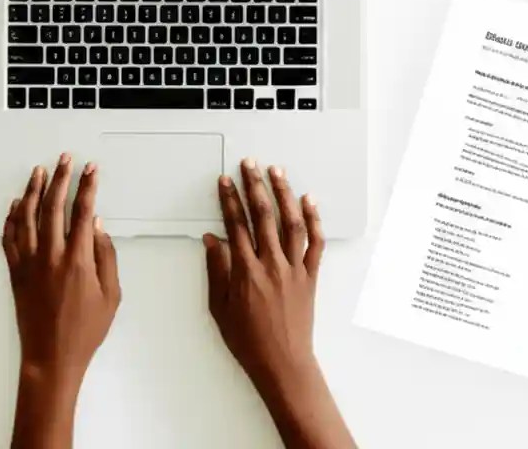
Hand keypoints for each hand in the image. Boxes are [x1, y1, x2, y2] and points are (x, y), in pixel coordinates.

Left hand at [5, 154, 119, 448]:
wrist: (51, 356)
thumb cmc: (84, 331)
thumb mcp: (111, 295)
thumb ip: (106, 257)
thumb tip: (98, 227)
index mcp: (78, 261)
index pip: (83, 212)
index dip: (87, 186)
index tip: (91, 170)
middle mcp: (51, 256)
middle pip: (53, 206)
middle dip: (60, 178)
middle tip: (64, 160)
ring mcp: (30, 263)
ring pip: (27, 217)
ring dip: (33, 191)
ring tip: (38, 172)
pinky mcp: (16, 272)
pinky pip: (10, 238)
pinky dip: (12, 218)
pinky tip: (16, 205)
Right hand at [204, 159, 353, 448]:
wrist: (282, 362)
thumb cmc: (249, 340)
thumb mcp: (220, 307)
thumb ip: (216, 270)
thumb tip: (212, 240)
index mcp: (246, 271)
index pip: (236, 225)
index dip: (229, 200)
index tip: (225, 181)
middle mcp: (271, 264)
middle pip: (263, 215)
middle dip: (254, 186)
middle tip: (249, 164)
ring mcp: (294, 269)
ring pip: (291, 222)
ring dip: (284, 194)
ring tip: (277, 172)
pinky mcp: (310, 276)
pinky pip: (315, 243)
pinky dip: (313, 220)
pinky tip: (309, 201)